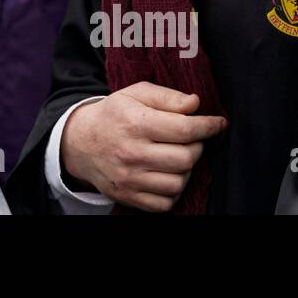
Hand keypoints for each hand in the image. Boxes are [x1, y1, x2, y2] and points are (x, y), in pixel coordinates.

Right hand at [61, 82, 227, 212]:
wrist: (81, 142)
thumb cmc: (114, 115)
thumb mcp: (135, 94)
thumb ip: (167, 96)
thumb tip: (195, 104)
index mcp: (134, 122)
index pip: (184, 129)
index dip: (208, 126)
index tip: (217, 123)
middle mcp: (131, 152)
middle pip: (186, 158)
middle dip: (197, 147)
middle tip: (191, 139)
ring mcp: (129, 178)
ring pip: (179, 182)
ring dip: (186, 169)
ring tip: (177, 156)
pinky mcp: (128, 196)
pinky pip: (165, 203)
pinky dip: (173, 190)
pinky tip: (167, 174)